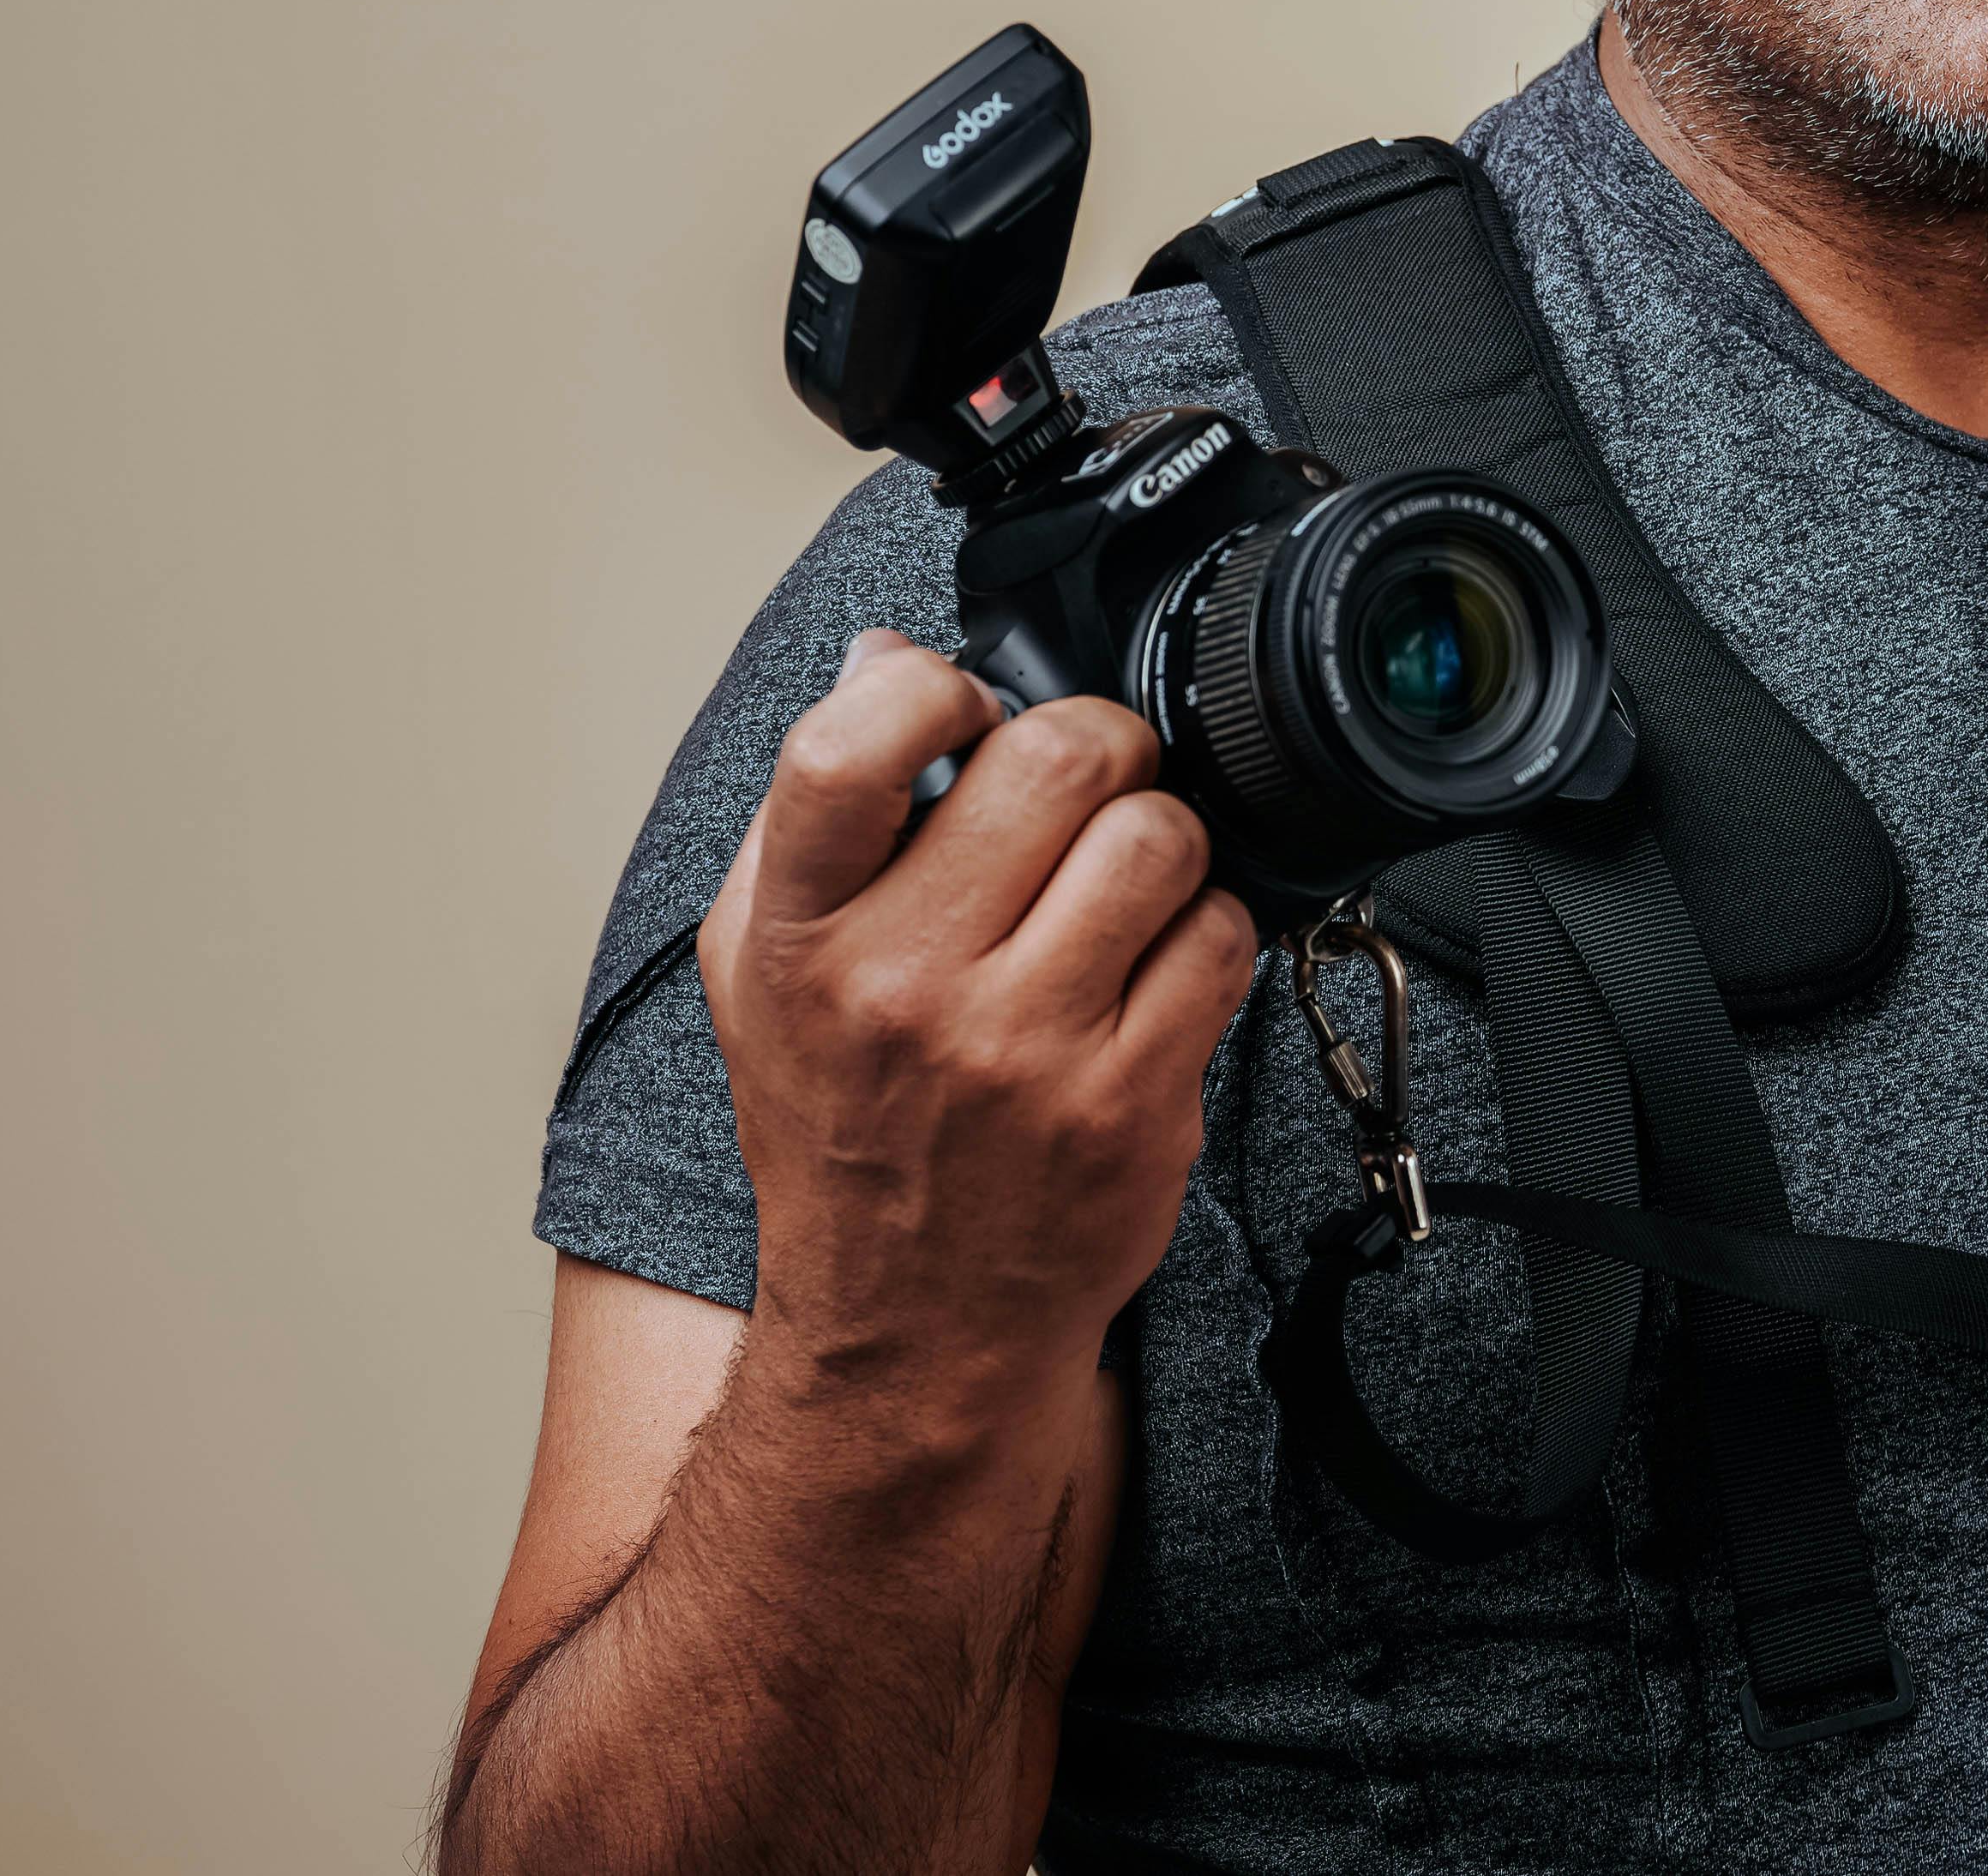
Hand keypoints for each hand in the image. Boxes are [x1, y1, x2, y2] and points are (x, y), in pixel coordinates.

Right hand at [694, 632, 1259, 1428]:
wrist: (907, 1331)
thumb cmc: (842, 1134)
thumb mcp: (765, 975)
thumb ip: (814, 813)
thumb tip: (881, 657)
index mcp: (799, 941)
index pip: (847, 747)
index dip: (932, 687)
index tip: (965, 710)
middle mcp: (904, 990)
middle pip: (1061, 757)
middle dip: (1096, 750)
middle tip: (1085, 794)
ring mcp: (1025, 1050)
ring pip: (1162, 837)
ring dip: (1163, 844)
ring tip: (1122, 891)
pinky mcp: (1132, 1101)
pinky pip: (1222, 937)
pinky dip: (1207, 935)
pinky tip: (1155, 973)